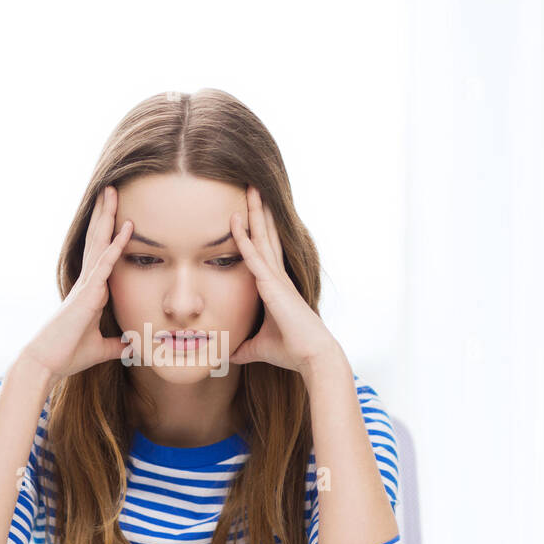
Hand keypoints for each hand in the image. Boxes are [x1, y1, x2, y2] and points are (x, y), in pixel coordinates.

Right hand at [20, 185, 132, 385]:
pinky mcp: (87, 295)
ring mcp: (86, 286)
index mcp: (91, 292)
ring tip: (111, 192)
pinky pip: (104, 266)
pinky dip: (116, 246)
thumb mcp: (99, 348)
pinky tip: (126, 228)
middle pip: (97, 240)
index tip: (117, 212)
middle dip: (105, 215)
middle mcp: (87, 283)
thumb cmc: (67, 355)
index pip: (102, 255)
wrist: (46, 364)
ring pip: (99, 244)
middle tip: (111, 189)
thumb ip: (116, 344)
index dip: (109, 233)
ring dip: (107, 218)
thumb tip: (132, 345)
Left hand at [227, 185, 340, 374]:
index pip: (264, 251)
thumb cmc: (291, 351)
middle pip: (266, 236)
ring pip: (263, 238)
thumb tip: (230, 352)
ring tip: (250, 188)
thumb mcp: (259, 346)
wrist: (312, 357)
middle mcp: (278, 277)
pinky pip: (255, 258)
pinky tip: (235, 222)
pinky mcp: (273, 287)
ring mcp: (277, 279)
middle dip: (258, 211)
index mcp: (276, 286)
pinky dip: (244, 239)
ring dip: (254, 213)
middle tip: (252, 186)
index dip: (257, 230)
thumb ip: (244, 345)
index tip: (249, 210)